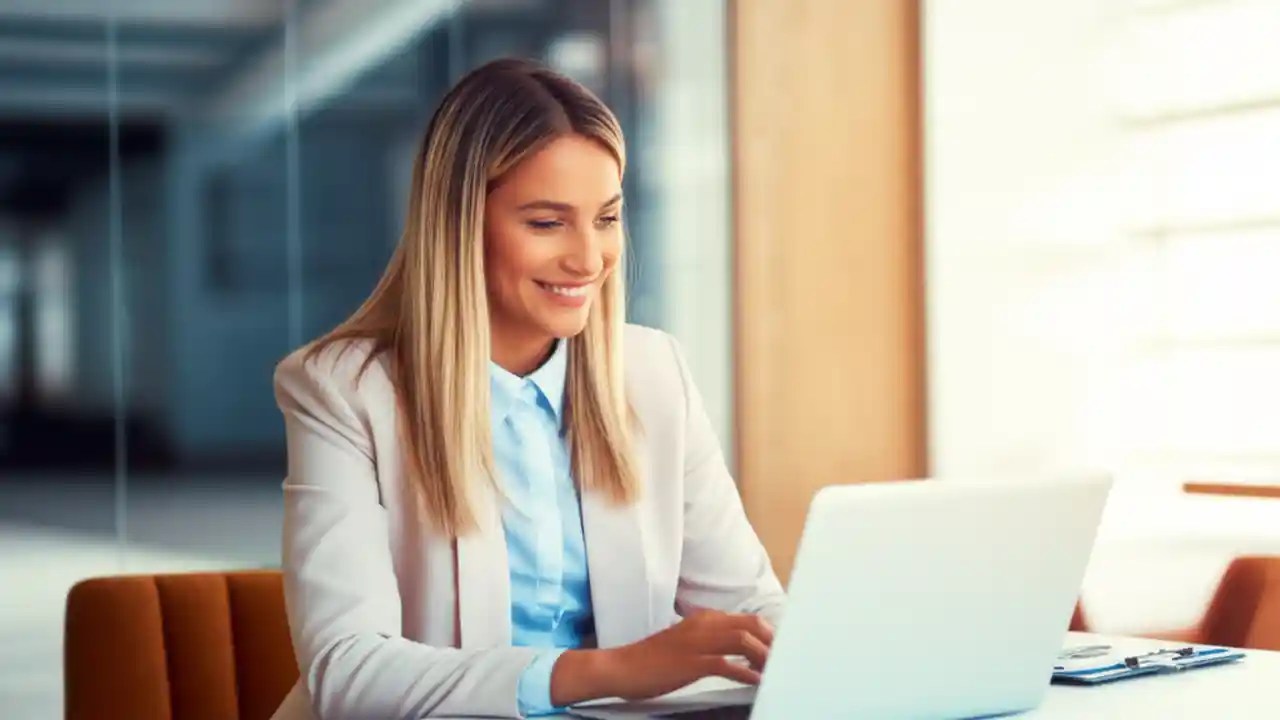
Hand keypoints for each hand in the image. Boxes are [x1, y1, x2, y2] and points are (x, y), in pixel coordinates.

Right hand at [601, 609, 774, 699]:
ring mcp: (698, 642)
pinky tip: (754, 681)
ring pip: (744, 641)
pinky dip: (746, 672)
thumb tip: (738, 650)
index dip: (769, 633)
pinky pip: (728, 664)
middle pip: (752, 625)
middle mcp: (704, 624)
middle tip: (784, 660)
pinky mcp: (692, 662)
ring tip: (773, 671)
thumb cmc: (653, 659)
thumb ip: (710, 640)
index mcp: (704, 619)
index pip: (747, 620)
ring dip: (764, 656)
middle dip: (773, 641)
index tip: (780, 648)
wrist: (622, 667)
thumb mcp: (686, 642)